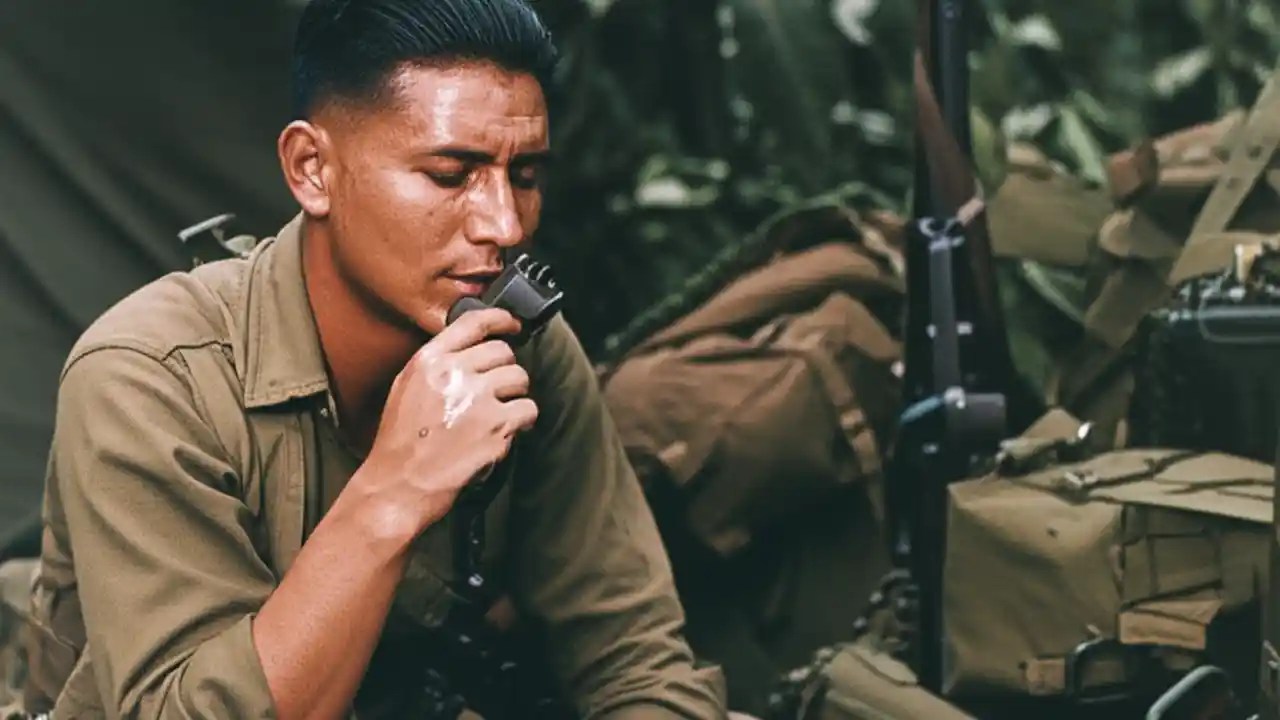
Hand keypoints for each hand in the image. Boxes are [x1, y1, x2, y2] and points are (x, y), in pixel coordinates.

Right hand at [351, 308, 537, 531]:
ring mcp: (477, 399)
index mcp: (429, 362)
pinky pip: (527, 410)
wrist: (398, 486)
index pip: (474, 323)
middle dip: (506, 371)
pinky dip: (522, 422)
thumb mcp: (405, 390)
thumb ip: (436, 367)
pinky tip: (505, 433)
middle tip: (498, 392)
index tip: (513, 325)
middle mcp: (454, 374)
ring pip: (520, 378)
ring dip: (516, 395)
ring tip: (500, 415)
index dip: (501, 319)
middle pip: (503, 352)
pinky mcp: (496, 427)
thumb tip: (469, 354)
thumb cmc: (399, 445)